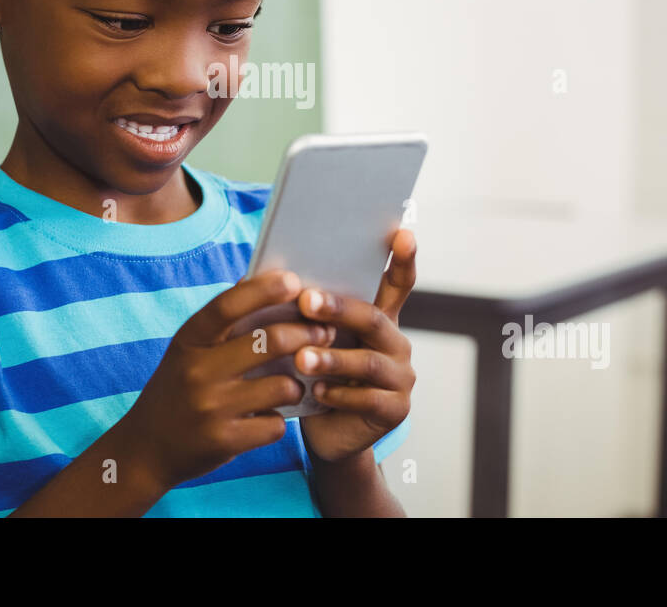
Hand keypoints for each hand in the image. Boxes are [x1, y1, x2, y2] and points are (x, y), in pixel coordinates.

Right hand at [118, 269, 327, 490]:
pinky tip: (268, 418)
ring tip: (294, 385)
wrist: (146, 448)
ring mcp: (211, 408)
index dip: (264, 289)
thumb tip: (261, 281)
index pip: (228, 305)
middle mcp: (198, 371)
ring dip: (297, 384)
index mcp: (189, 341)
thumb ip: (221, 321)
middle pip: (270, 341)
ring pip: (283, 386)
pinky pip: (276, 424)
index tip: (294, 281)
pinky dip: (279, 420)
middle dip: (306, 334)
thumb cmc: (178, 388)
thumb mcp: (188, 350)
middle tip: (324, 333)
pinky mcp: (223, 441)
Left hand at [298, 227, 417, 462]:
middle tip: (306, 302)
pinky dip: (339, 394)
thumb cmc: (313, 376)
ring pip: (369, 362)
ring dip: (332, 358)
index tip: (403, 233)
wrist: (324, 434)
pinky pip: (369, 399)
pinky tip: (315, 394)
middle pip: (374, 318)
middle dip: (339, 309)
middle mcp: (396, 343)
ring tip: (301, 360)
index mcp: (378, 319)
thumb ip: (301, 311)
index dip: (403, 258)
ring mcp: (401, 377)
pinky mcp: (395, 410)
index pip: (397, 283)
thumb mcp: (309, 339)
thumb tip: (263, 273)